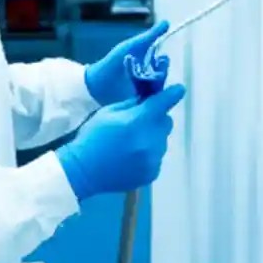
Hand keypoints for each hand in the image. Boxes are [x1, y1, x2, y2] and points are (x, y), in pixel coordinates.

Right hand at [55, 84, 186, 199]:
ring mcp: (153, 159)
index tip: (179, 89)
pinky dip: (150, 153)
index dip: (173, 94)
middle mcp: (151, 140)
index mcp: (138, 121)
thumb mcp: (109, 111)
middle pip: (166, 122)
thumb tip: (148, 100)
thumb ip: (133, 104)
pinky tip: (133, 156)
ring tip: (133, 142)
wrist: (84, 171)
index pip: (164, 103)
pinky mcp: (152, 173)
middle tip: (140, 121)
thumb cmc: (93, 136)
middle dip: (156, 118)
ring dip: (153, 137)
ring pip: (163, 140)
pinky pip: (158, 156)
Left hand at [84, 21, 171, 104]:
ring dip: (156, 86)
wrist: (96, 82)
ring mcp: (144, 92)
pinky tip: (148, 96)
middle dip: (161, 73)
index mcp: (148, 65)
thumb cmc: (114, 62)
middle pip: (162, 77)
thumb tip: (167, 22)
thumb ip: (150, 36)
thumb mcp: (132, 46)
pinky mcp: (139, 104)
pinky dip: (150, 99)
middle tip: (157, 72)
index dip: (163, 62)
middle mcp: (149, 79)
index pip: (163, 64)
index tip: (161, 58)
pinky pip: (150, 102)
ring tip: (149, 82)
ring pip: (157, 90)